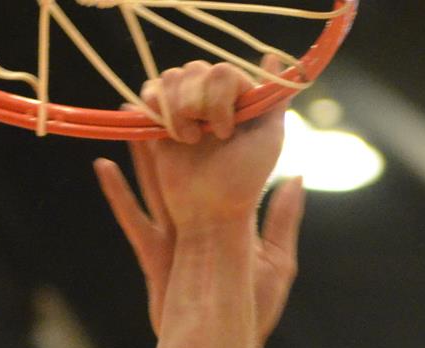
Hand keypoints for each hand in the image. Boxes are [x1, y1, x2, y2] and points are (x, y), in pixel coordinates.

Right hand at [95, 125, 305, 342]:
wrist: (225, 347)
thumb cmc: (252, 312)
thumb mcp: (278, 261)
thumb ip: (282, 219)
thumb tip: (295, 176)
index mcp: (221, 223)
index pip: (215, 170)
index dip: (210, 140)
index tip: (209, 107)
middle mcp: (192, 224)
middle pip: (176, 168)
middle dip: (167, 134)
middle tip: (159, 98)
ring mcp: (170, 239)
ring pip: (150, 184)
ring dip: (139, 150)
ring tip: (128, 115)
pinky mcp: (153, 258)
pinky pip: (132, 220)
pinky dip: (117, 194)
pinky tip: (103, 166)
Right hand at [136, 60, 287, 226]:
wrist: (209, 213)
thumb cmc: (243, 183)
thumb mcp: (269, 140)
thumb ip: (275, 100)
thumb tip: (273, 57)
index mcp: (240, 100)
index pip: (223, 71)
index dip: (220, 97)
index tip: (226, 132)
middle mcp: (213, 99)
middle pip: (194, 69)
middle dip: (197, 102)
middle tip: (206, 138)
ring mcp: (185, 109)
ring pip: (170, 77)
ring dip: (176, 108)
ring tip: (187, 141)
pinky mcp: (159, 123)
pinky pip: (149, 93)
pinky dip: (153, 102)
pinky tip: (166, 128)